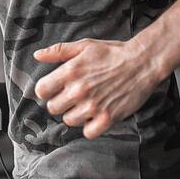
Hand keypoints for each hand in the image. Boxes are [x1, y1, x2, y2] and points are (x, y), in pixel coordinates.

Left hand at [32, 39, 165, 138]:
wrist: (142, 62)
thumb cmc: (113, 53)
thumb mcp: (84, 46)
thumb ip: (58, 51)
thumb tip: (37, 55)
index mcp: (70, 71)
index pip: (41, 90)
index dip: (47, 90)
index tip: (55, 89)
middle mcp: (79, 90)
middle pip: (53, 108)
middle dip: (60, 103)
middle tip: (73, 97)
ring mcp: (93, 106)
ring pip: (69, 121)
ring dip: (75, 115)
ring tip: (87, 104)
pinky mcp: (108, 117)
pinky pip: (88, 133)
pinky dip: (91, 127)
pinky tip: (96, 116)